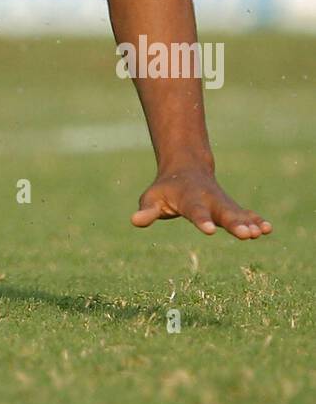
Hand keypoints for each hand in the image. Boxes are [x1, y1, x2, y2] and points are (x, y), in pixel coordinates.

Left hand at [132, 167, 272, 238]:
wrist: (186, 168)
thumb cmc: (166, 189)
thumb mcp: (152, 198)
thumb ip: (147, 211)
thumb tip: (135, 221)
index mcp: (189, 199)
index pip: (195, 211)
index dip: (202, 220)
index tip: (209, 230)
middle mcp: (209, 200)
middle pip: (223, 213)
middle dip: (235, 224)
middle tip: (247, 235)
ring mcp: (222, 203)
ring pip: (238, 213)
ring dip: (250, 223)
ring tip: (262, 232)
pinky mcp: (231, 207)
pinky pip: (245, 214)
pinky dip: (256, 220)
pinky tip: (268, 229)